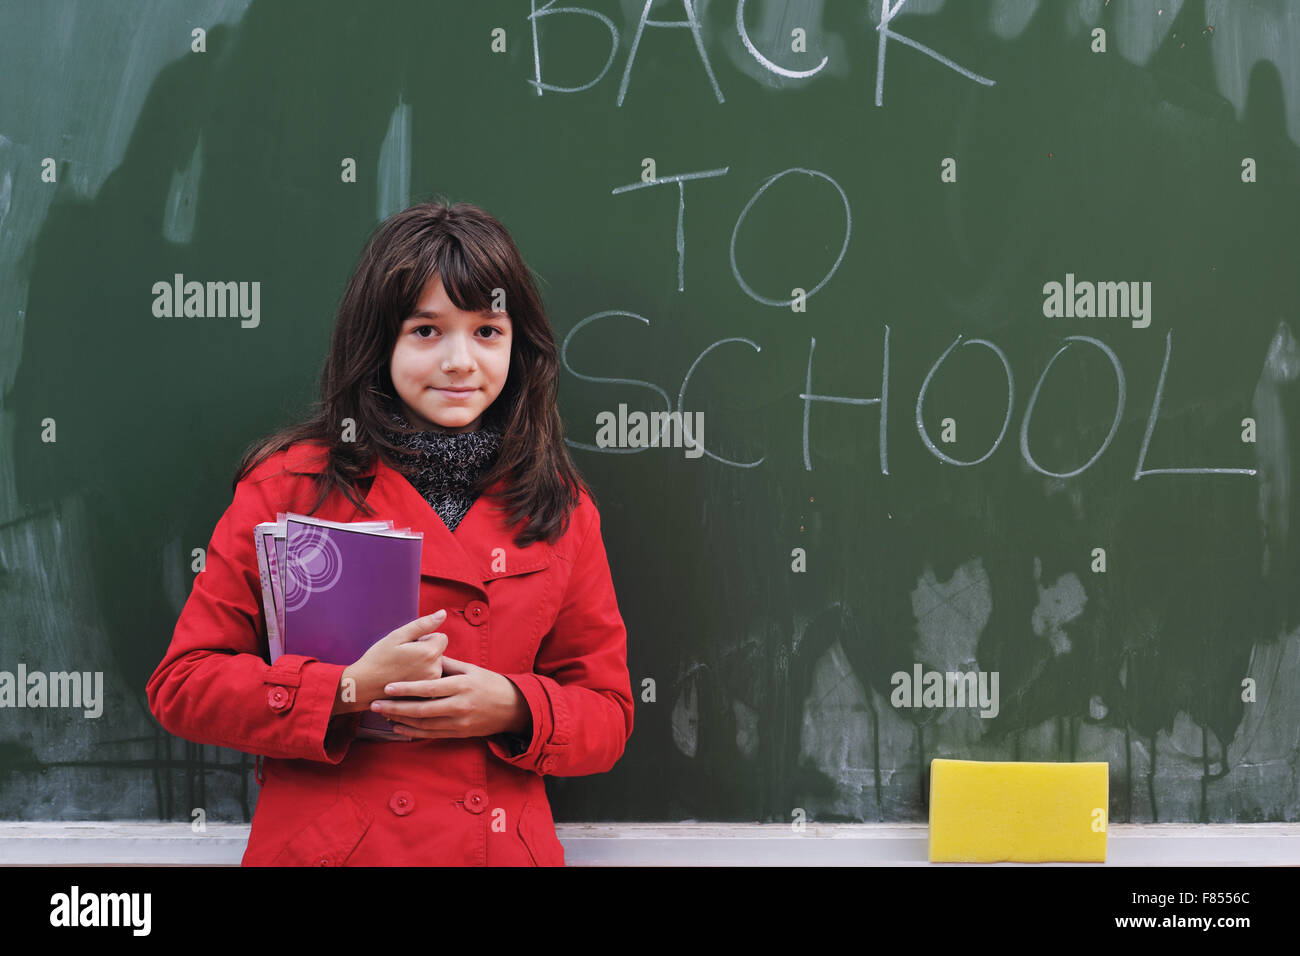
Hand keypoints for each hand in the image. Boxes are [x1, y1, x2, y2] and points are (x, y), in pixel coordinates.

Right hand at [331, 610, 447, 715]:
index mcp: (430, 653)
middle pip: (439, 652)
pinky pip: (430, 679)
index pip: (440, 637)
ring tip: (403, 668)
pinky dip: (421, 677)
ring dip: (424, 664)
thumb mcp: (398, 636)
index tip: (409, 646)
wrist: (364, 686)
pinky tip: (405, 679)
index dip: (424, 638)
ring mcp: (431, 684)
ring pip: (435, 665)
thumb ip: (423, 624)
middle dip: (425, 651)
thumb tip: (443, 613)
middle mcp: (435, 670)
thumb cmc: (378, 658)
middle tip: (404, 658)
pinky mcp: (426, 696)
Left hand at [370, 656, 529, 739]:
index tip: (387, 687)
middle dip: (396, 708)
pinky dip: (413, 732)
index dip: (407, 688)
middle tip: (375, 705)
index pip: (429, 688)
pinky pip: (432, 734)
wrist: (513, 708)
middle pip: (422, 709)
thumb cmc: (490, 684)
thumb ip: (447, 664)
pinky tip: (398, 728)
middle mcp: (460, 705)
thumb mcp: (471, 669)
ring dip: (401, 720)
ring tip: (383, 715)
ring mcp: (459, 722)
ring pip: (424, 724)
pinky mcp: (459, 733)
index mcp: (462, 685)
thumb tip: (426, 655)